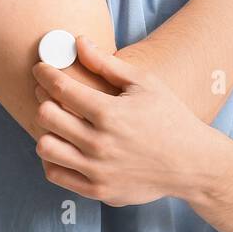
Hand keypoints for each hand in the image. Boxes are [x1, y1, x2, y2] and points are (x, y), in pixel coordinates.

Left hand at [30, 36, 220, 205]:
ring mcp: (97, 170)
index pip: (61, 89)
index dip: (45, 74)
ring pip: (45, 147)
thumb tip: (78, 41)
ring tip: (57, 123)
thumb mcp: (144, 83)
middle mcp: (100, 143)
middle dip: (42, 99)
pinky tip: (65, 146)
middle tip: (48, 93)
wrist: (191, 163)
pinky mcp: (97, 190)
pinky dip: (52, 158)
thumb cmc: (169, 117)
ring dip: (45, 130)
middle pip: (46, 117)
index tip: (41, 69)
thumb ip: (107, 63)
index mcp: (110, 113)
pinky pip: (55, 174)